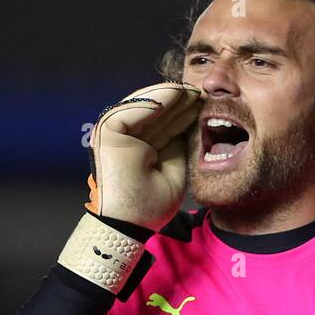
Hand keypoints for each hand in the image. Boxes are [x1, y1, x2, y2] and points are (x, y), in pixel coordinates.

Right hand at [86, 81, 201, 230]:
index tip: (206, 106)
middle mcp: (128, 138)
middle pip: (157, 114)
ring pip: (147, 107)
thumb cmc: (149, 207)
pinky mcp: (108, 129)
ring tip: (192, 89)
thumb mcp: (175, 172)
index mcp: (142, 149)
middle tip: (202, 91)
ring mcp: (115, 133)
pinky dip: (156, 99)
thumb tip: (189, 122)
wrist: (128, 225)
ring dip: (170, 96)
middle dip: (180, 102)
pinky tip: (176, 93)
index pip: (165, 126)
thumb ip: (179, 147)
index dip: (184, 115)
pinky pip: (135, 108)